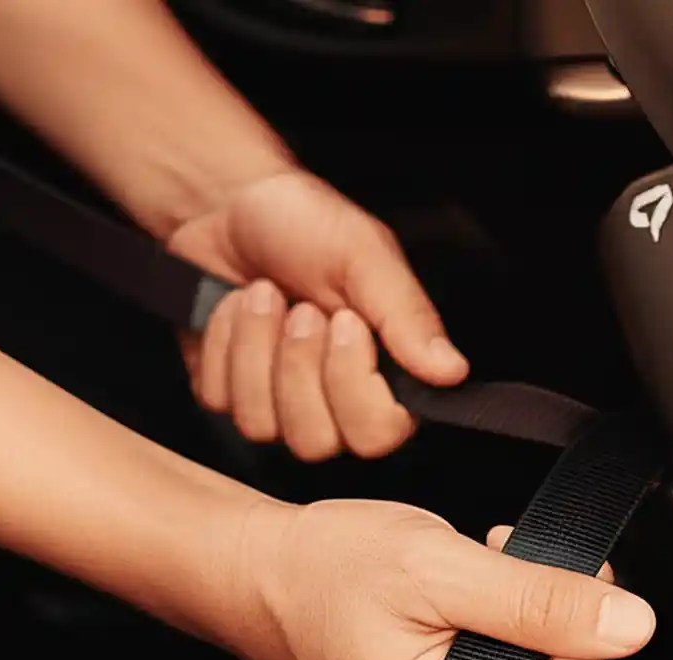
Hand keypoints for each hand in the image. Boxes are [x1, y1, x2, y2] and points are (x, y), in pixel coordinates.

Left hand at [170, 170, 468, 458]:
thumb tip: (451, 371)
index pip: (379, 432)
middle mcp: (332, 401)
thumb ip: (408, 316)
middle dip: (298, 365)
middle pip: (317, 441)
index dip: (353, 385)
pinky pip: (220, 399)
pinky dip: (223, 341)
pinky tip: (233, 306)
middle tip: (301, 307)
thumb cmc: (306, 226)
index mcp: (382, 372)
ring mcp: (275, 403)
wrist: (231, 204)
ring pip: (261, 424)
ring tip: (264, 294)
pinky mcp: (227, 392)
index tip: (343, 319)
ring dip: (256, 347)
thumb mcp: (365, 256)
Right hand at [234, 500, 655, 659]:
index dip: (575, 624)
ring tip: (506, 587)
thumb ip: (535, 601)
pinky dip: (524, 654)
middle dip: (570, 636)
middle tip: (526, 570)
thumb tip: (629, 625)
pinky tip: (496, 613)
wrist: (264, 574)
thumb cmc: (326, 571)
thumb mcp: (436, 568)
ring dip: (551, 642)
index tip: (545, 569)